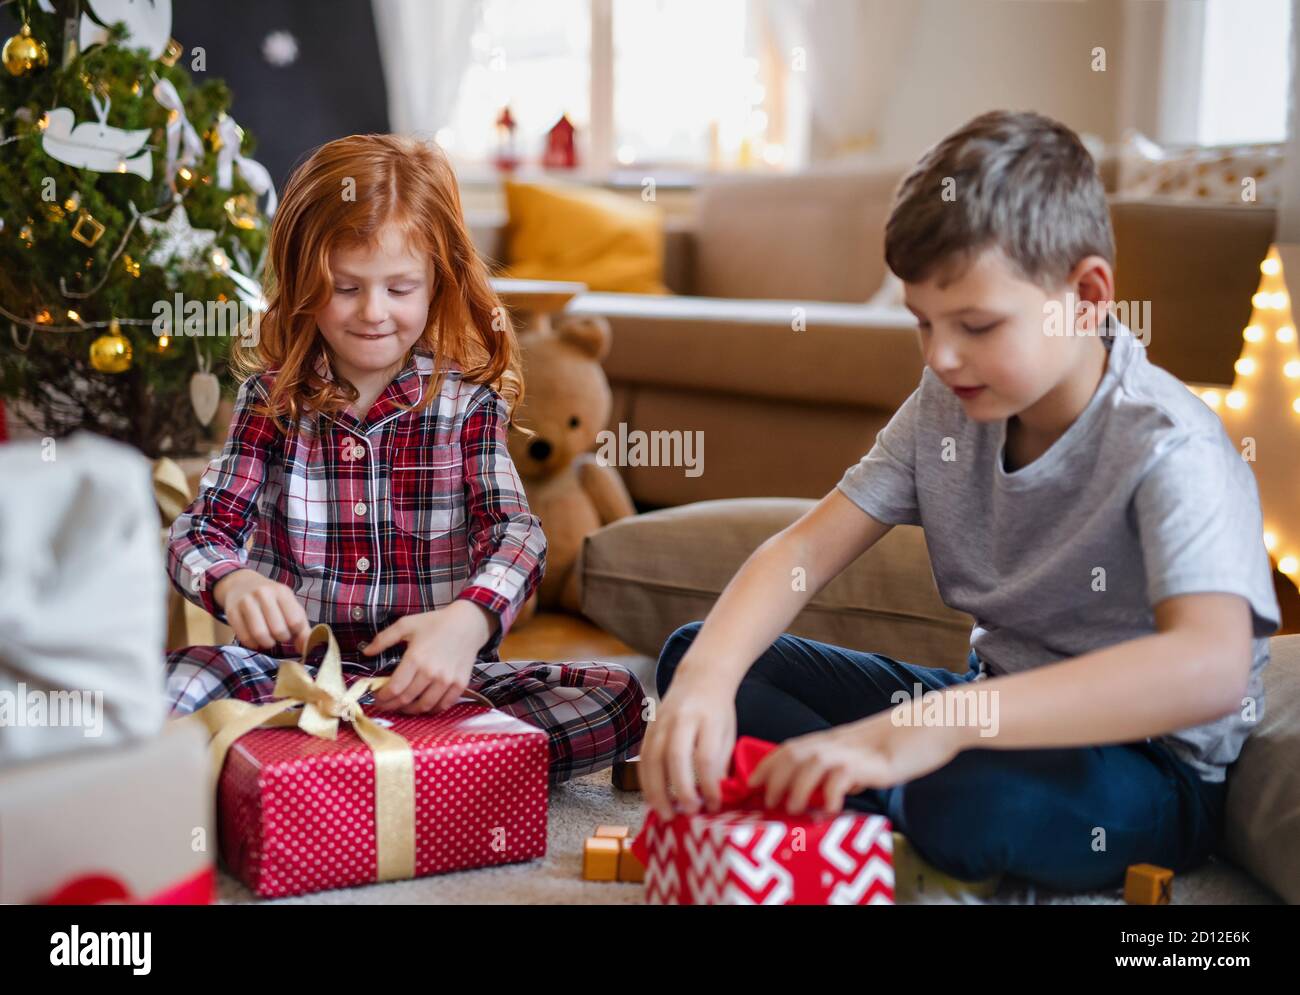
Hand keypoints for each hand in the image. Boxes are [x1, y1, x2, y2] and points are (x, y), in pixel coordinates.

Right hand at [214, 569, 309, 651]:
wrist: (241, 584)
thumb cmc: (271, 600)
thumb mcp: (290, 606)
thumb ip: (302, 628)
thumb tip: (306, 648)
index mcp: (282, 591)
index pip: (295, 621)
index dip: (295, 633)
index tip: (291, 630)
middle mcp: (264, 593)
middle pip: (278, 630)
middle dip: (282, 638)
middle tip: (279, 635)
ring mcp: (246, 602)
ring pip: (260, 634)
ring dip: (267, 643)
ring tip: (269, 639)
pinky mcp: (232, 612)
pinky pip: (244, 637)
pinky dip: (253, 644)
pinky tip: (256, 639)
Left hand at [362, 601, 493, 713]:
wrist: (468, 623)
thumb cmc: (435, 623)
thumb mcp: (406, 624)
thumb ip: (383, 638)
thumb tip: (365, 652)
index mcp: (415, 658)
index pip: (394, 688)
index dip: (382, 698)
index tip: (377, 698)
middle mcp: (431, 672)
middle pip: (406, 699)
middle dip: (391, 706)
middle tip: (385, 705)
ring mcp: (447, 680)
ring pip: (424, 706)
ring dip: (410, 710)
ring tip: (403, 706)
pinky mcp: (460, 684)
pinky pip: (443, 705)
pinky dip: (432, 709)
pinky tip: (424, 704)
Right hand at [639, 666, 737, 820]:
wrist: (699, 677)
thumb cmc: (717, 711)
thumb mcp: (728, 733)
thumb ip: (720, 763)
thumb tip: (712, 798)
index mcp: (707, 719)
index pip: (706, 756)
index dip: (709, 785)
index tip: (715, 805)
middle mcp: (681, 719)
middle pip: (675, 757)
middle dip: (680, 789)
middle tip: (688, 814)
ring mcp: (660, 722)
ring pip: (652, 759)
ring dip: (657, 791)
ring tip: (666, 815)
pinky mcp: (648, 728)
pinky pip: (643, 758)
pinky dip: (645, 781)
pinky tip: (653, 800)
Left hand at [748, 701, 968, 816]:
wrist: (935, 722)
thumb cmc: (903, 741)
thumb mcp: (867, 756)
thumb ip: (848, 771)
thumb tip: (836, 792)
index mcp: (833, 740)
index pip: (789, 748)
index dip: (766, 765)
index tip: (750, 785)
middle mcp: (837, 743)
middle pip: (792, 754)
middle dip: (772, 778)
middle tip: (764, 802)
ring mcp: (854, 751)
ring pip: (810, 763)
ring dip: (795, 787)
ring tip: (791, 810)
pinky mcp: (873, 763)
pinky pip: (843, 777)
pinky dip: (831, 794)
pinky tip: (830, 810)